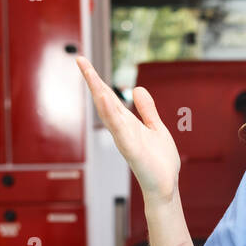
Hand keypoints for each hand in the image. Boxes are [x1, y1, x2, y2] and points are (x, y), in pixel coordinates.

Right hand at [76, 56, 180, 204]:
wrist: (166, 187)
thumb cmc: (160, 162)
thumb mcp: (156, 128)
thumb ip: (147, 110)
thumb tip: (137, 89)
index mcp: (128, 123)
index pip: (110, 97)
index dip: (98, 79)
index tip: (84, 62)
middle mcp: (122, 129)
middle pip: (104, 100)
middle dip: (92, 80)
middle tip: (79, 59)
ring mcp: (124, 139)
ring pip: (108, 113)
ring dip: (98, 93)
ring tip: (90, 73)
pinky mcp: (131, 150)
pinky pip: (119, 130)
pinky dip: (111, 115)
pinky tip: (105, 100)